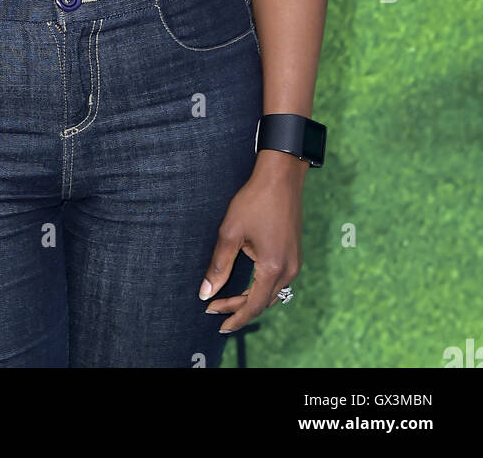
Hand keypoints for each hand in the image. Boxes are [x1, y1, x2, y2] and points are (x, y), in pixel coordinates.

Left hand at [198, 152, 306, 332]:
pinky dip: (261, 287)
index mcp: (272, 268)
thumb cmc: (255, 201)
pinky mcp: (294, 254)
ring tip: (227, 300)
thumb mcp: (231, 233)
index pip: (252, 305)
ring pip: (272, 293)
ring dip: (250, 298)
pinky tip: (247, 284)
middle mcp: (288, 270)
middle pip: (262, 302)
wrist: (281, 177)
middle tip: (214, 307)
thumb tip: (205, 292)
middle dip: (238, 308)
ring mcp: (294, 262)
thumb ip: (219, 266)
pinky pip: (278, 281)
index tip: (217, 323)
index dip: (234, 317)